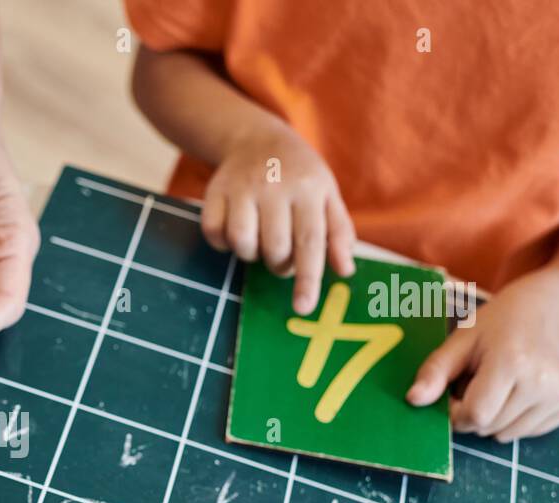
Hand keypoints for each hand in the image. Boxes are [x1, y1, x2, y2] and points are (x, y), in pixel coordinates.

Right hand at [201, 121, 354, 313]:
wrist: (257, 138)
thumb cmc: (299, 175)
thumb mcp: (327, 195)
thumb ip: (338, 233)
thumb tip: (345, 270)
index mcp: (309, 189)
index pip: (310, 241)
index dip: (307, 278)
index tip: (303, 307)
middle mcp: (275, 186)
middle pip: (275, 247)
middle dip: (278, 264)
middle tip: (281, 254)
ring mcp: (242, 188)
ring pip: (242, 242)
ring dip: (250, 253)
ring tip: (258, 240)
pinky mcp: (214, 191)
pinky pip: (213, 233)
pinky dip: (223, 242)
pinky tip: (234, 230)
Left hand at [406, 278, 558, 441]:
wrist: (542, 312)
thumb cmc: (494, 327)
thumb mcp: (458, 343)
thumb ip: (434, 372)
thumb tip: (413, 400)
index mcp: (513, 363)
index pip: (476, 415)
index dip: (456, 412)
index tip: (455, 394)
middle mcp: (542, 381)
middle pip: (490, 427)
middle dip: (473, 414)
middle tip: (478, 384)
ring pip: (508, 434)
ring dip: (494, 418)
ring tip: (499, 385)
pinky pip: (528, 432)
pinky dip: (515, 420)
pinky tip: (518, 391)